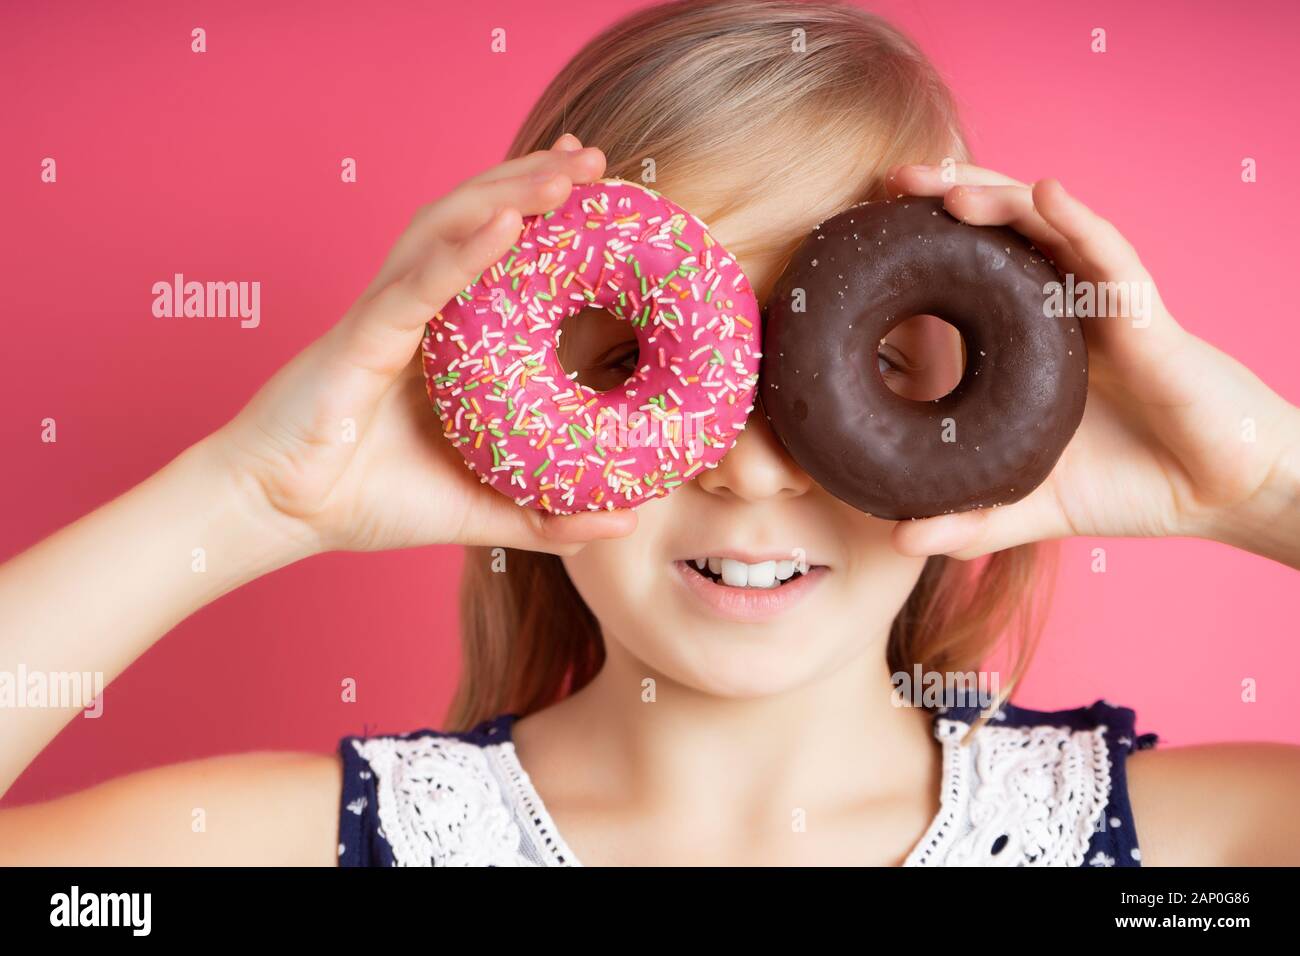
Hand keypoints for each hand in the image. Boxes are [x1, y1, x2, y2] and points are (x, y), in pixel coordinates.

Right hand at [209, 134, 636, 555]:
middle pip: (479, 221)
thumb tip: (625, 521)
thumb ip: (547, 515)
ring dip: (508, 193)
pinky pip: (418, 284)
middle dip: (536, 181)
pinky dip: (463, 252)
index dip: (546, 219)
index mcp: (445, 337)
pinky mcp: (361, 335)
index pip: (500, 258)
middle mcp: (418, 309)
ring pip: (449, 230)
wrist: (281, 514)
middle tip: (596, 157)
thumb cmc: (368, 501)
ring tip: (567, 171)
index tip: (603, 195)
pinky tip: (508, 223)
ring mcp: (388, 313)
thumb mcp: (480, 508)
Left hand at [885, 163, 1299, 563]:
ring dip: (998, 199)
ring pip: (1048, 229)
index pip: (970, 272)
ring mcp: (1104, 303)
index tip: (866, 232)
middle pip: (1000, 232)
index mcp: (1029, 337)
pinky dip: (1078, 221)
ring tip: (944, 187)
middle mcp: (1062, 306)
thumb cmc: (1131, 484)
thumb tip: (895, 540)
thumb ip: (969, 520)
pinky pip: (1111, 256)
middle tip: (889, 184)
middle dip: (946, 198)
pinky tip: (1046, 195)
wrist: (1219, 495)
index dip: (923, 246)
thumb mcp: (1034, 505)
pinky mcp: (1146, 314)